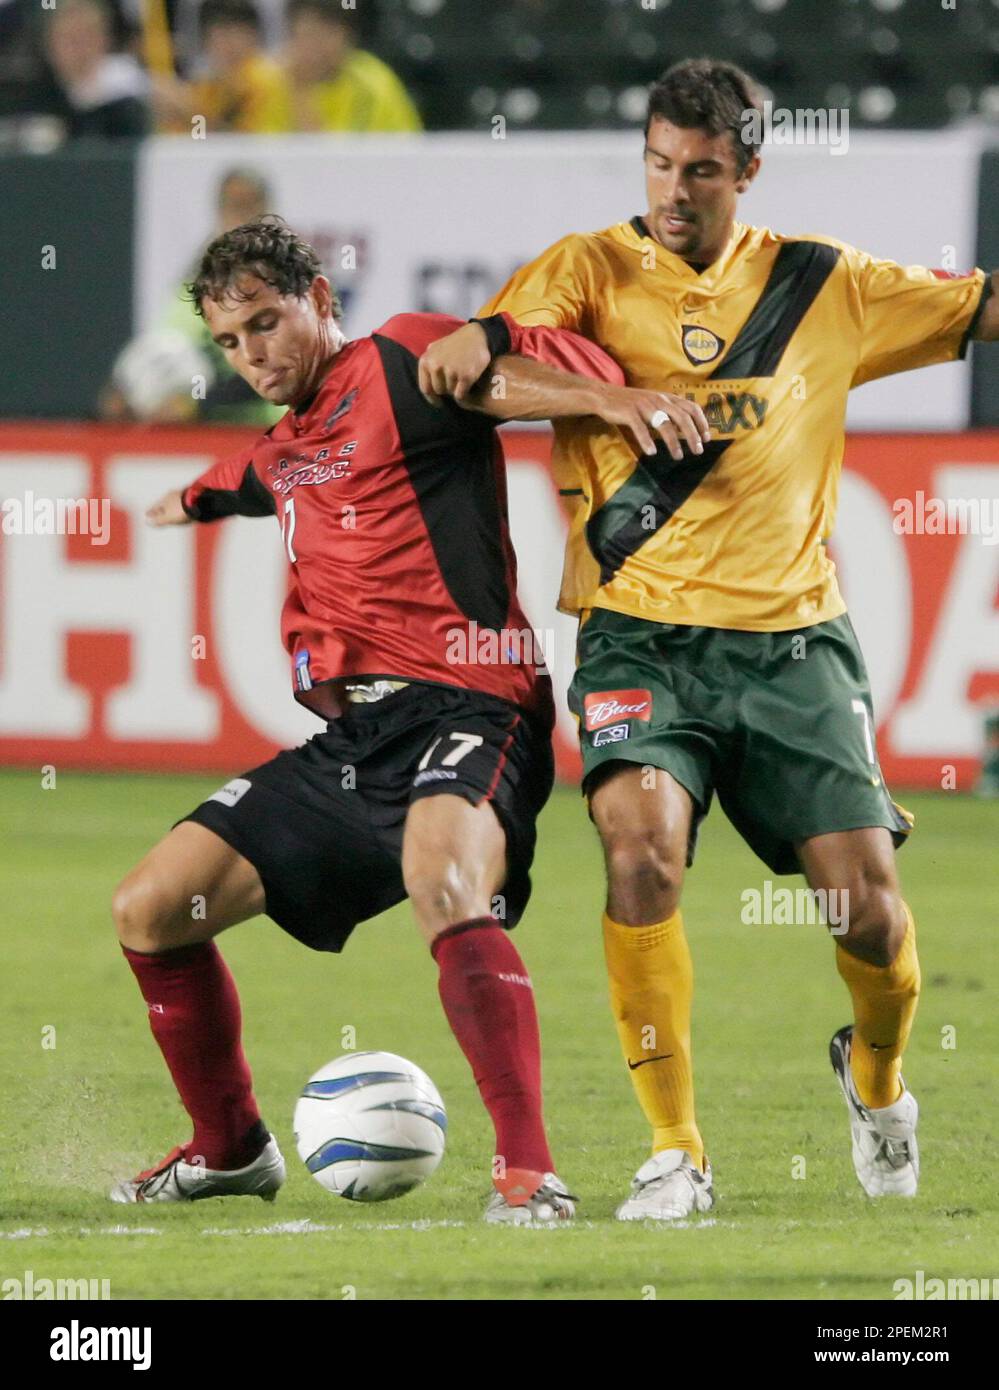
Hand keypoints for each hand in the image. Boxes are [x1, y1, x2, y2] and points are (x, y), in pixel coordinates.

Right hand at [145, 489, 191, 526]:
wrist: (199, 501)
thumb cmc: (182, 511)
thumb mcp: (169, 518)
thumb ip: (159, 521)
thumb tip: (148, 523)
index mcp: (164, 500)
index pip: (155, 507)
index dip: (151, 511)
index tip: (147, 514)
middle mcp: (171, 495)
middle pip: (163, 503)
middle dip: (160, 509)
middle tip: (156, 512)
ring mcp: (181, 495)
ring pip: (173, 502)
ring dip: (170, 507)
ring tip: (169, 511)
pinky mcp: (190, 496)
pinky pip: (182, 502)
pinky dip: (179, 506)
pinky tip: (182, 509)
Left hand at [418, 322, 490, 404]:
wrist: (476, 336)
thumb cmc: (455, 343)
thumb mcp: (435, 348)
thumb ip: (428, 362)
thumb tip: (425, 379)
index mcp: (426, 360)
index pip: (425, 388)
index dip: (432, 398)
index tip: (438, 402)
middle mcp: (436, 366)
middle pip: (439, 391)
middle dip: (447, 389)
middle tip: (455, 383)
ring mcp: (451, 371)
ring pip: (451, 393)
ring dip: (457, 389)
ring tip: (462, 379)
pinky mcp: (465, 376)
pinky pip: (461, 395)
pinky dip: (465, 395)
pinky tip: (468, 388)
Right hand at [588, 385, 711, 459]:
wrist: (605, 396)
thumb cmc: (631, 403)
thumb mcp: (654, 404)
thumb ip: (669, 413)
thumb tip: (685, 429)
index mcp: (666, 398)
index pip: (691, 407)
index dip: (701, 422)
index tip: (706, 438)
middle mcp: (658, 400)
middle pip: (682, 417)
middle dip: (692, 435)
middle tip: (698, 451)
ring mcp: (644, 406)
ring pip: (664, 424)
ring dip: (673, 442)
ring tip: (678, 456)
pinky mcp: (629, 412)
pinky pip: (640, 428)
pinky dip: (647, 441)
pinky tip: (652, 452)